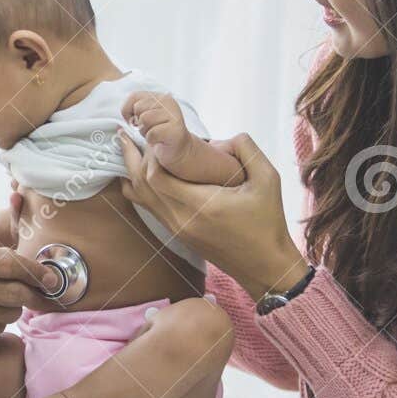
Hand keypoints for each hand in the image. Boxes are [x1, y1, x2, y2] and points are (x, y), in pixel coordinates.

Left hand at [118, 131, 309, 302]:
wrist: (265, 266)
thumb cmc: (268, 223)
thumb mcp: (268, 179)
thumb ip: (247, 150)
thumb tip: (222, 137)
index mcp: (200, 206)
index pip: (156, 176)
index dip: (151, 151)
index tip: (157, 131)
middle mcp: (180, 219)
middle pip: (141, 184)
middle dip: (133, 156)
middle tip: (130, 131)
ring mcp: (176, 228)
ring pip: (140, 197)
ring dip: (132, 171)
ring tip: (128, 146)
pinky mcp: (177, 233)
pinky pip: (149, 207)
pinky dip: (140, 187)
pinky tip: (140, 171)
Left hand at [121, 91, 194, 169]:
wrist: (179, 150)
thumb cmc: (159, 133)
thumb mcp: (145, 116)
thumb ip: (134, 109)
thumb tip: (124, 116)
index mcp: (160, 97)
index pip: (134, 96)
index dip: (127, 110)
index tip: (134, 120)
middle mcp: (168, 102)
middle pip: (138, 108)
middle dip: (139, 123)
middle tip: (150, 129)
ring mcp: (173, 115)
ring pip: (144, 119)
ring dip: (145, 131)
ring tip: (155, 134)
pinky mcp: (175, 130)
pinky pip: (152, 133)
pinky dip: (151, 140)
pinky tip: (160, 140)